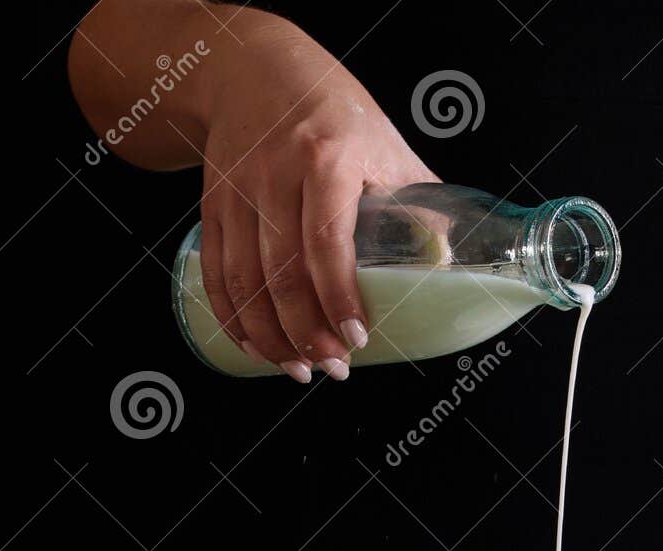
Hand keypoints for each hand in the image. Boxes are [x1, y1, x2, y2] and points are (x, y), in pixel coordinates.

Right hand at [199, 30, 437, 380]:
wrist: (254, 70)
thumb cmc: (332, 111)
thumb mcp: (385, 144)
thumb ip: (419, 202)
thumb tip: (450, 262)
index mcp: (324, 156)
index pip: (326, 240)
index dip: (338, 297)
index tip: (357, 337)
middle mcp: (273, 174)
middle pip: (281, 271)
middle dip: (306, 332)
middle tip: (334, 367)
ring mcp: (236, 191)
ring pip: (243, 279)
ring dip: (269, 335)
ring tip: (298, 369)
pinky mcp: (212, 206)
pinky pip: (216, 272)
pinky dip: (232, 316)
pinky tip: (255, 345)